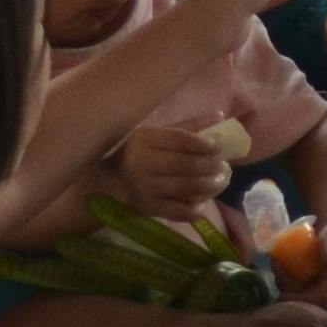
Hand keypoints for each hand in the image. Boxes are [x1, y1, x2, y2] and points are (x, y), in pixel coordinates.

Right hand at [108, 123, 238, 221]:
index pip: (179, 139)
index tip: (219, 148)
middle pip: (184, 164)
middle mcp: (140, 162)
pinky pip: (173, 211)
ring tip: (220, 182)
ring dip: (207, 186)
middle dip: (209, 166)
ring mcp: (141, 187)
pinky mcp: (143, 207)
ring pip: (182, 187)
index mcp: (144, 139)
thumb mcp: (155, 135)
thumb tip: (221, 115)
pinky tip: (202, 207)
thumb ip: (188, 127)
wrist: (102, 183)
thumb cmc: (135, 153)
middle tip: (224, 167)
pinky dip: (191, 211)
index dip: (202, 144)